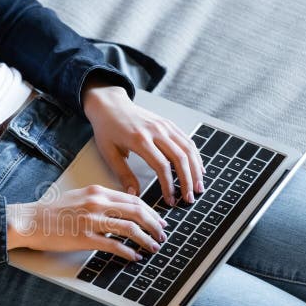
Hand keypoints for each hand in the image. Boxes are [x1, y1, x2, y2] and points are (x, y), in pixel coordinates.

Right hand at [6, 185, 167, 259]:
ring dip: (146, 239)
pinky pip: (114, 245)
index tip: (159, 220)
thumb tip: (120, 210)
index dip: (151, 212)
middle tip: (162, 235)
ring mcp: (91, 220)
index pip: (133, 200)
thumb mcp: (79, 197)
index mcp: (97, 192)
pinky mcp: (85, 237)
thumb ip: (100, 201)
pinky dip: (128, 252)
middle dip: (154, 225)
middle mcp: (97, 203)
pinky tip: (134, 256)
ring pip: (129, 228)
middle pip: (137, 212)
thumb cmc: (51, 211)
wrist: (30, 221)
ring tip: (153, 247)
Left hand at [82, 81, 204, 205]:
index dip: (168, 185)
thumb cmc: (107, 129)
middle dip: (187, 180)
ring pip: (187, 149)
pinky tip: (197, 169)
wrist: (110, 105)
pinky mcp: (168, 124)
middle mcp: (156, 131)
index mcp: (139, 139)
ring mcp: (164, 126)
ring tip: (198, 187)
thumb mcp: (109, 153)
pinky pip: (187, 140)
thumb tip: (134, 194)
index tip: (170, 200)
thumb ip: (123, 174)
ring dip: (195, 170)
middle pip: (179, 158)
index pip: (161, 166)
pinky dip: (195, 156)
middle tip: (189, 198)